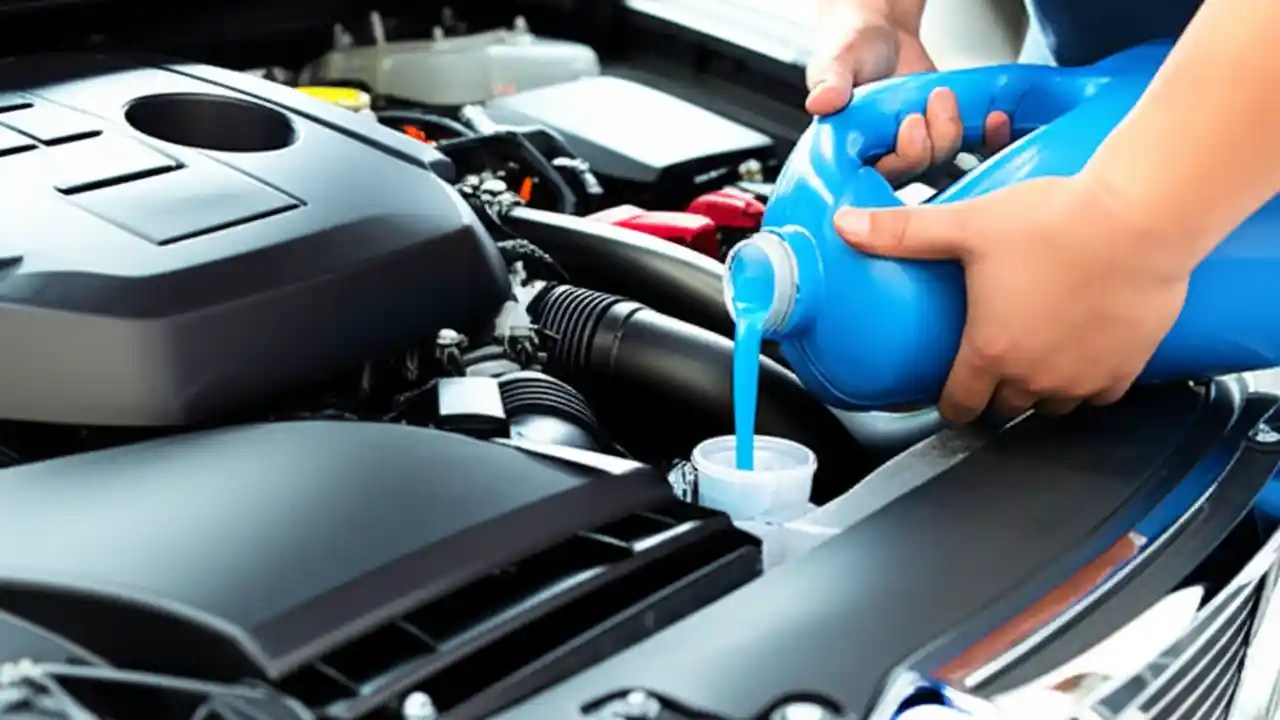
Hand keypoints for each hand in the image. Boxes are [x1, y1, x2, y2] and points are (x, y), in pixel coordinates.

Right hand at [805, 3, 1012, 183]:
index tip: (910, 125)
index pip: (877, 176)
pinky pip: (969, 149)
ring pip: (942, 159)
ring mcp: (916, 146)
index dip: (900, 158)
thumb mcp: (838, 61)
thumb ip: (831, 82)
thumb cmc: (852, 46)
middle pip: (914, 171)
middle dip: (929, 142)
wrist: (880, 30)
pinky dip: (986, 137)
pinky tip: (993, 119)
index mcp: (852, 148)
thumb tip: (820, 102)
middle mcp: (883, 154)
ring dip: (950, 129)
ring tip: (943, 95)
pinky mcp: (942, 134)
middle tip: (928, 105)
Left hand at [833, 176, 1193, 423]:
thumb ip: (902, 232)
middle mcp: (1035, 376)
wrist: (1141, 218)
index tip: (949, 393)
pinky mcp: (1126, 369)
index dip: (949, 403)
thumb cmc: (1057, 220)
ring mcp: (1082, 378)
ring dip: (1039, 389)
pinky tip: (1081, 354)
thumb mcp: (967, 225)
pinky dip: (1087, 383)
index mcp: (991, 352)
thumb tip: (844, 225)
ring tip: (1034, 356)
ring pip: (1052, 406)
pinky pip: (1099, 396)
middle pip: (1004, 408)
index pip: (959, 406)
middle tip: (992, 361)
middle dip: (993, 390)